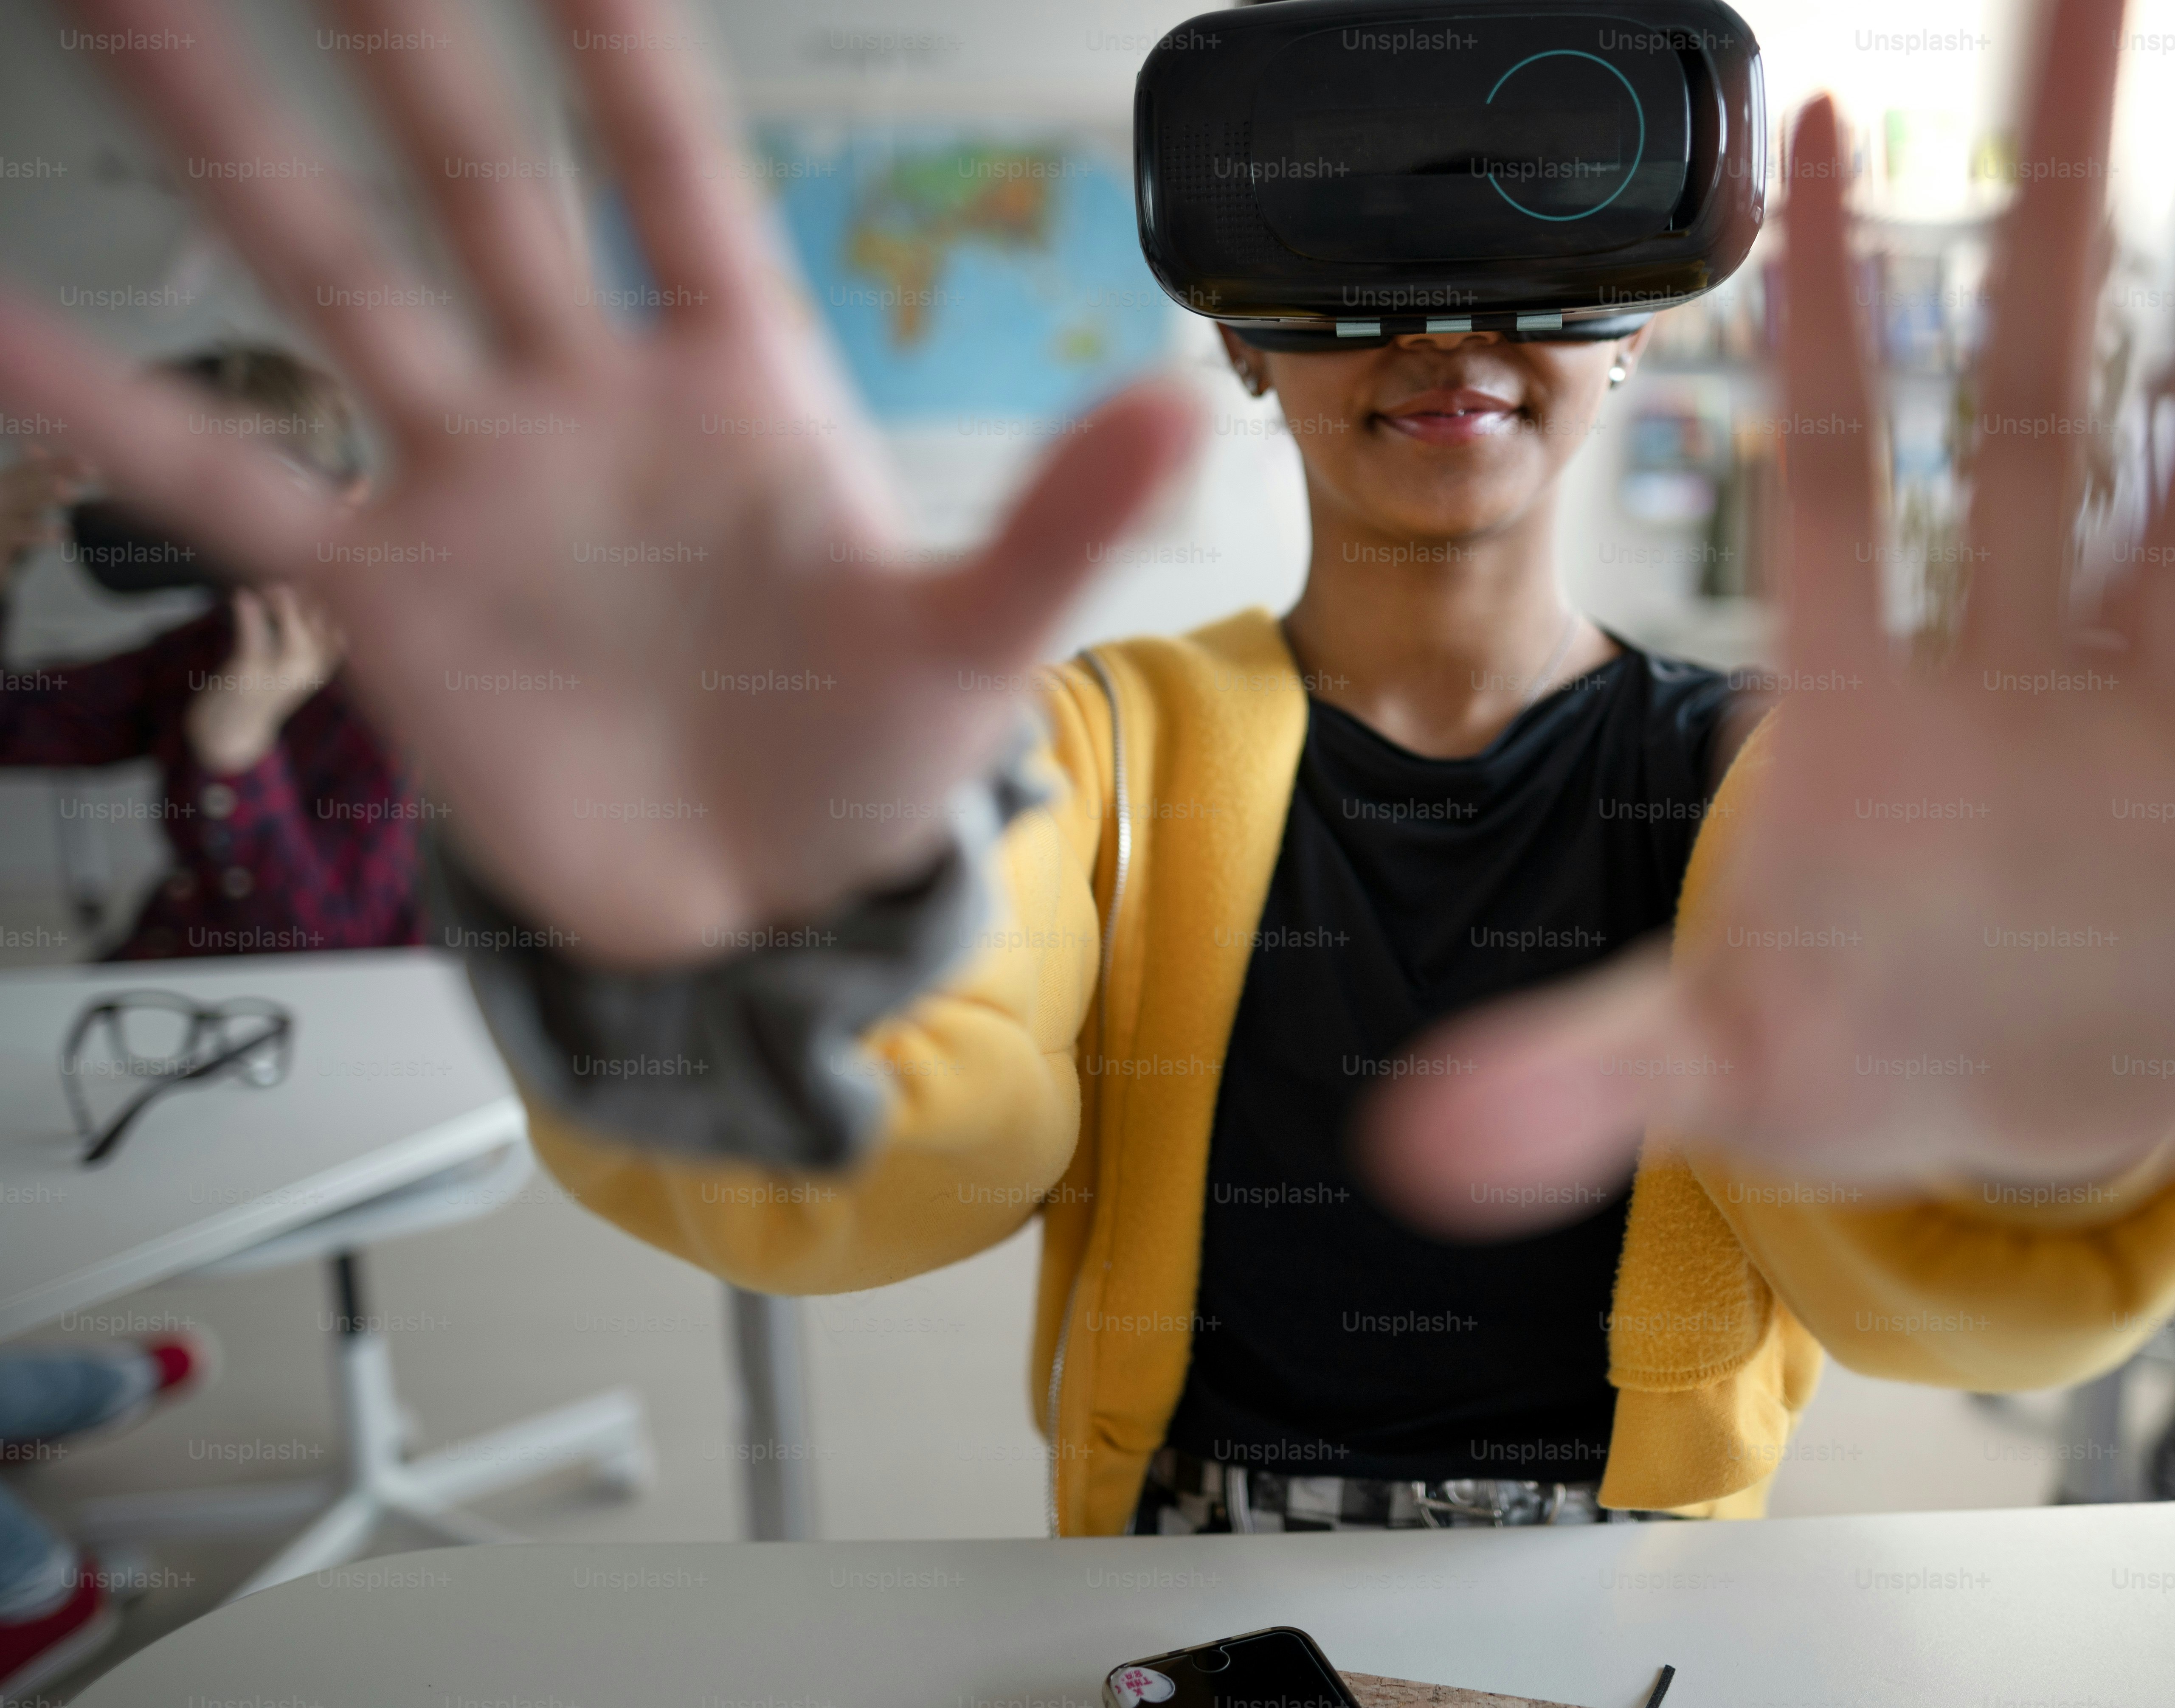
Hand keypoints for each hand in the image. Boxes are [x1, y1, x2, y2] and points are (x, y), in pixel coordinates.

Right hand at [0, 0, 1195, 966]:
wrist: (762, 899)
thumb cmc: (865, 759)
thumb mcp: (980, 647)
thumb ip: (1061, 523)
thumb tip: (1180, 401)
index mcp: (737, 384)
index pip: (670, 169)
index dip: (615, 43)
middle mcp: (585, 398)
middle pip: (474, 176)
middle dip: (387, 37)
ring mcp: (472, 484)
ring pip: (333, 277)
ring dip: (225, 142)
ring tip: (115, 6)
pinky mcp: (390, 597)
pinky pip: (230, 484)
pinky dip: (114, 415)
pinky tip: (6, 323)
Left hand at [1369, 0, 2174, 1228]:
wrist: (1976, 1127)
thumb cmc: (1837, 1055)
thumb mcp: (1714, 1068)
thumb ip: (1589, 1072)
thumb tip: (1429, 1142)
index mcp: (1864, 716)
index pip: (1829, 467)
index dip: (1813, 306)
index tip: (1804, 121)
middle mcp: (2015, 684)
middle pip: (2034, 404)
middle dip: (2054, 213)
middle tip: (2080, 2)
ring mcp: (2159, 743)